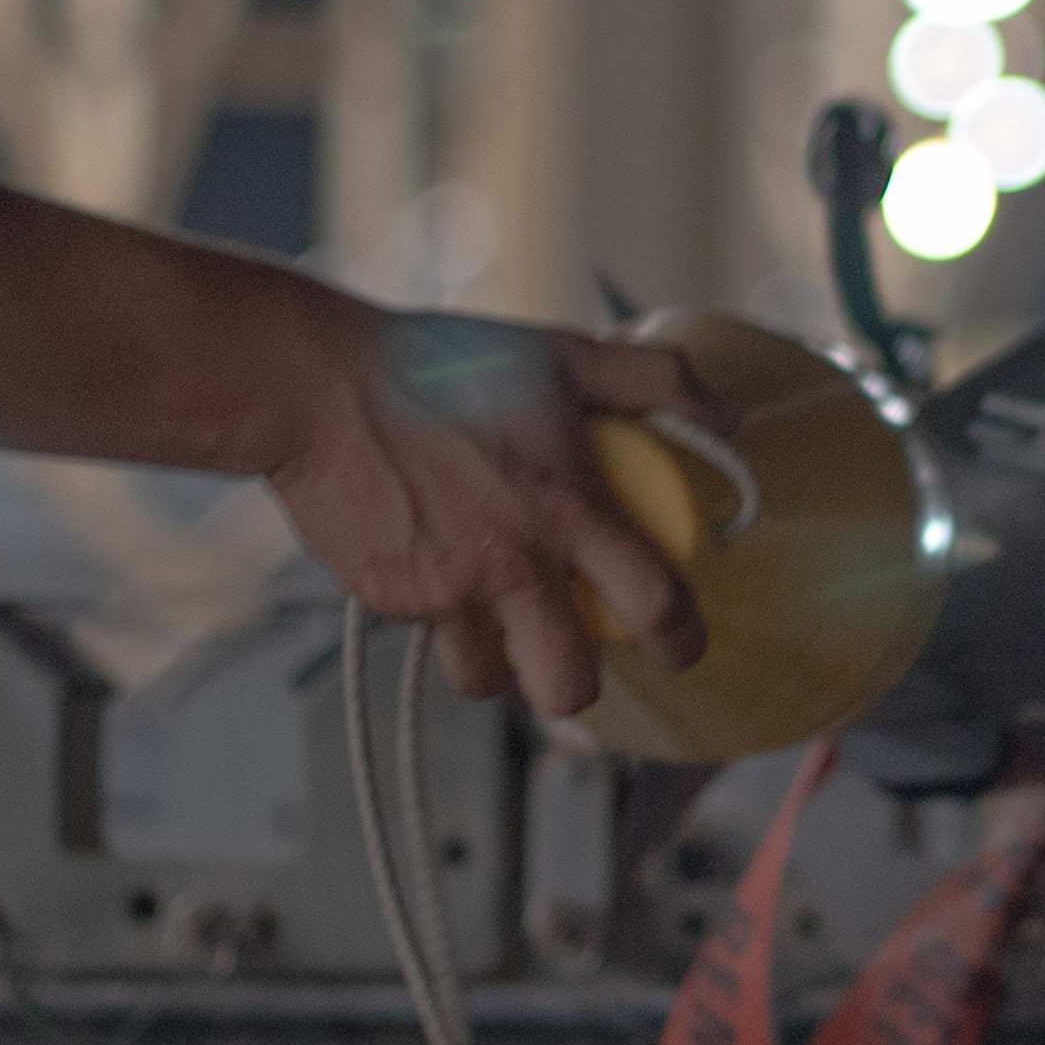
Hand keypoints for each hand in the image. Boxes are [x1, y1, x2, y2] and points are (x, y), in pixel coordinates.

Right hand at [265, 309, 725, 715]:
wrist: (319, 388)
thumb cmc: (441, 365)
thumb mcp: (564, 355)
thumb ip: (654, 380)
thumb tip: (724, 415)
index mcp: (562, 510)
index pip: (650, 604)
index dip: (680, 639)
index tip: (682, 646)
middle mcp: (508, 564)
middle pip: (565, 689)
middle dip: (576, 687)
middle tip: (574, 654)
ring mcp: (442, 593)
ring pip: (485, 680)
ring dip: (499, 659)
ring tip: (497, 611)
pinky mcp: (385, 602)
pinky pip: (426, 635)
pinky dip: (439, 614)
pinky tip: (434, 560)